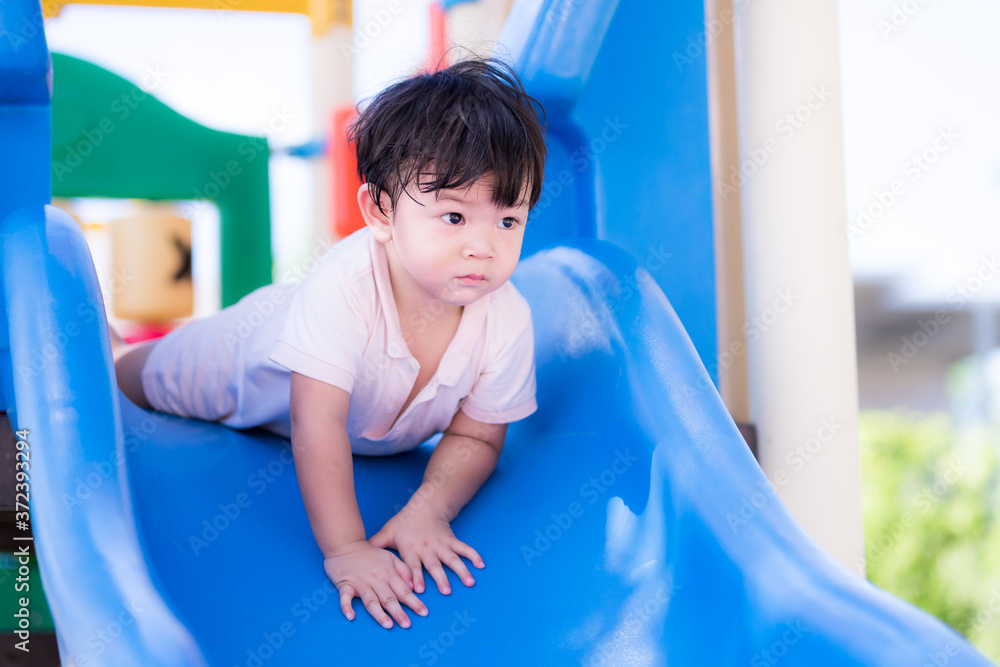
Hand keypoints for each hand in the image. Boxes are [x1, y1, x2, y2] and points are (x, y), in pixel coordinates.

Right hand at [323, 540, 428, 628]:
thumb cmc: (370, 554)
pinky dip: (346, 607)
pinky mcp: (346, 585)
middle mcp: (376, 580)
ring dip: (379, 614)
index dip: (414, 602)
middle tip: (407, 625)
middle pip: (389, 599)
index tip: (424, 613)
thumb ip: (404, 570)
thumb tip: (414, 587)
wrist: (346, 545)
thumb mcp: (391, 557)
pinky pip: (345, 598)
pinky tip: (351, 617)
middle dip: (399, 612)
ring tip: (388, 625)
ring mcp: (361, 583)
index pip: (404, 591)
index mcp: (388, 574)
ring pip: (371, 601)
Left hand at [368, 507, 484, 595]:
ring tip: (469, 582)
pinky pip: (464, 548)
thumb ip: (375, 545)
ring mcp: (441, 544)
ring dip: (461, 570)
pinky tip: (481, 565)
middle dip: (440, 578)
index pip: (412, 565)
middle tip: (446, 591)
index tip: (419, 590)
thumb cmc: (403, 522)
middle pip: (434, 565)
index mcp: (410, 548)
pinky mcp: (452, 540)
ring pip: (452, 558)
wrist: (425, 506)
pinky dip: (473, 556)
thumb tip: (356, 555)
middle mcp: (427, 548)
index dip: (415, 577)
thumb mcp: (387, 532)